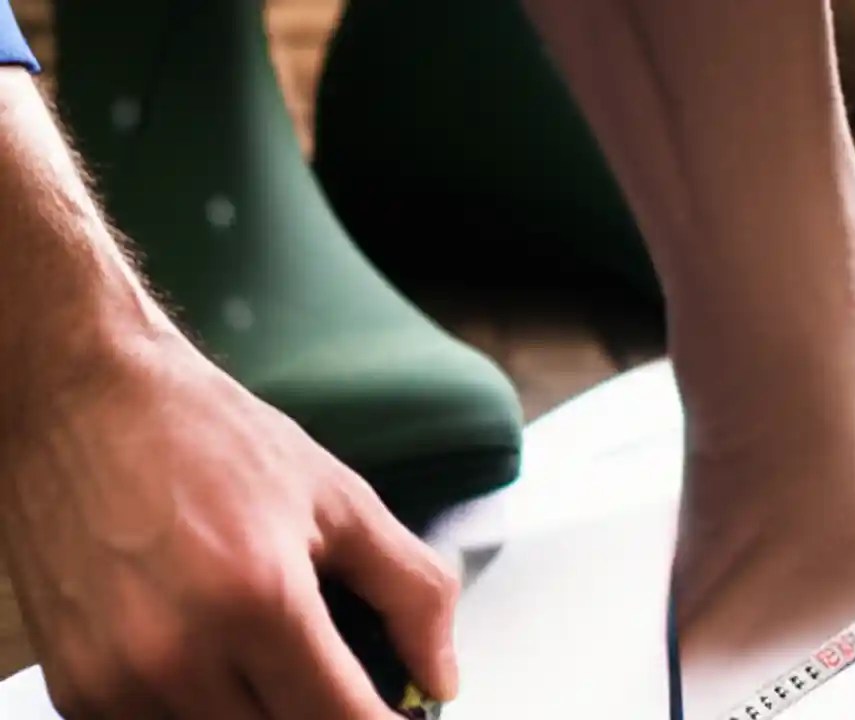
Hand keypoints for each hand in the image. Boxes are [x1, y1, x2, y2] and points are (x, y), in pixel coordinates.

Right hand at [0, 333, 458, 718]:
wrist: (86, 401)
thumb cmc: (209, 438)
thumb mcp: (340, 499)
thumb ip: (411, 592)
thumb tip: (440, 676)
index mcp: (259, 599)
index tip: (399, 717)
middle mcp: (180, 655)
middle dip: (327, 719)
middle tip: (339, 683)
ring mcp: (119, 683)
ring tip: (278, 667)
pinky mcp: (77, 691)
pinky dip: (208, 717)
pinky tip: (223, 670)